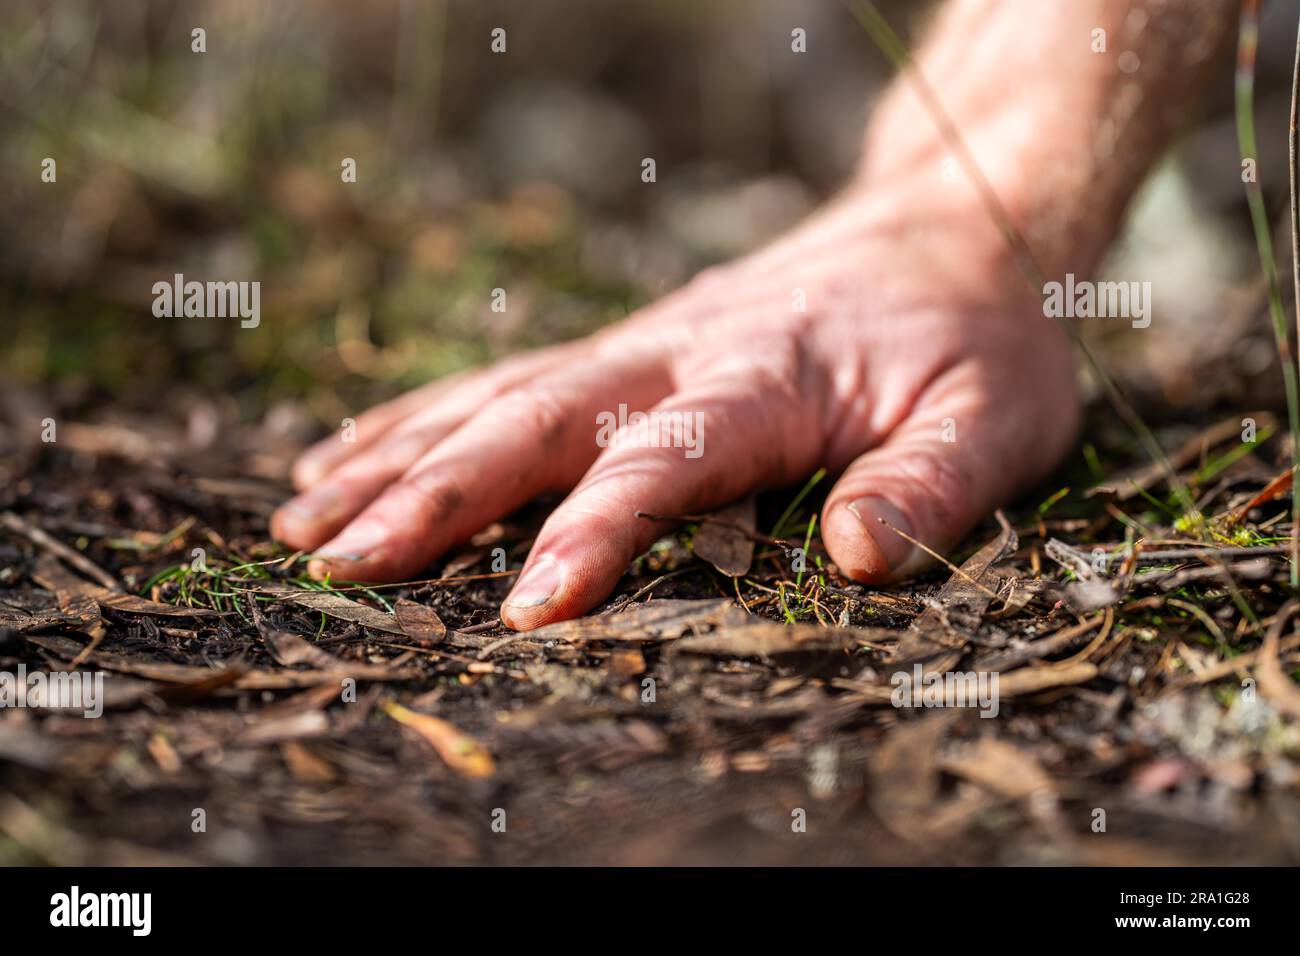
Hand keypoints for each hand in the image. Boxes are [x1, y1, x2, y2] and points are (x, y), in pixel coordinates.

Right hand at [271, 178, 1079, 628]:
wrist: (949, 230)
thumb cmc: (975, 340)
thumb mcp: (996, 418)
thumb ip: (928, 487)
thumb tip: (854, 559)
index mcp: (763, 379)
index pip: (661, 459)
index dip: (593, 531)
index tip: (528, 609)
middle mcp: (677, 355)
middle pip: (535, 421)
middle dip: (432, 496)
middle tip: (340, 565)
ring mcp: (639, 348)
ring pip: (494, 399)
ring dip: (395, 460)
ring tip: (303, 521)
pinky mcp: (625, 351)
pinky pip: (505, 382)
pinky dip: (418, 421)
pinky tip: (351, 454)